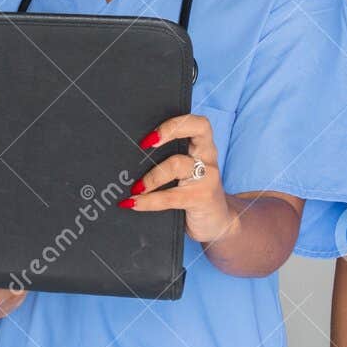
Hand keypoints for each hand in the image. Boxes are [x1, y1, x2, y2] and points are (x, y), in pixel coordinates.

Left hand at [127, 114, 235, 243]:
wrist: (219, 224)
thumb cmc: (194, 193)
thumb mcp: (186, 174)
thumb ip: (167, 162)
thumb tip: (127, 158)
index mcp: (203, 147)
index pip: (196, 123)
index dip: (174, 123)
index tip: (150, 136)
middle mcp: (208, 157)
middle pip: (198, 129)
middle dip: (170, 130)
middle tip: (145, 144)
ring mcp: (207, 177)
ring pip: (177, 164)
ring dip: (151, 175)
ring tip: (135, 187)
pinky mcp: (201, 198)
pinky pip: (170, 197)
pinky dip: (148, 200)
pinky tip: (132, 203)